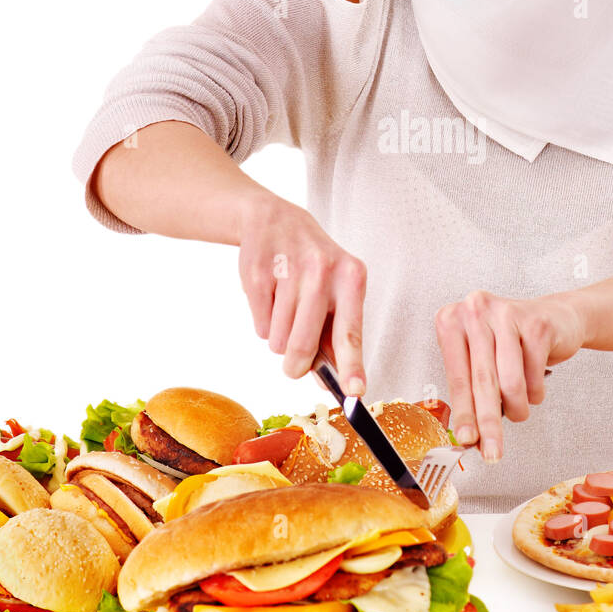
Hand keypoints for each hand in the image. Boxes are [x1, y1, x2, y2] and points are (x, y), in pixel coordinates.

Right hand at [237, 192, 366, 395]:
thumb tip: (331, 380)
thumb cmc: (312, 263)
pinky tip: (271, 297)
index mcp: (351, 276)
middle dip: (296, 365)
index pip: (351, 330)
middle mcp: (322, 270)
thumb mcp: (335, 288)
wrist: (273, 219)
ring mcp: (288, 270)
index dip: (352, 365)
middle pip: (304, 345)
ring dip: (280, 338)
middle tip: (293, 367)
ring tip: (285, 309)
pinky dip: (265, 322)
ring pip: (279, 340)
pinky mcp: (257, 274)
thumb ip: (335, 333)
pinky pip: (261, 326)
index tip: (355, 392)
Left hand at [433, 290, 584, 459]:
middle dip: (488, 424)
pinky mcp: (537, 324)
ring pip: (510, 383)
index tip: (466, 439)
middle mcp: (475, 311)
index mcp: (452, 321)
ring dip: (517, 409)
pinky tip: (534, 386)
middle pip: (482, 382)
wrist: (557, 318)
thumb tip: (470, 436)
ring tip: (519, 410)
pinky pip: (534, 376)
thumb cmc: (511, 342)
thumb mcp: (482, 360)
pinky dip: (535, 393)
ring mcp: (506, 314)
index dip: (463, 413)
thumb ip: (471, 391)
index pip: (456, 377)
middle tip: (492, 451)